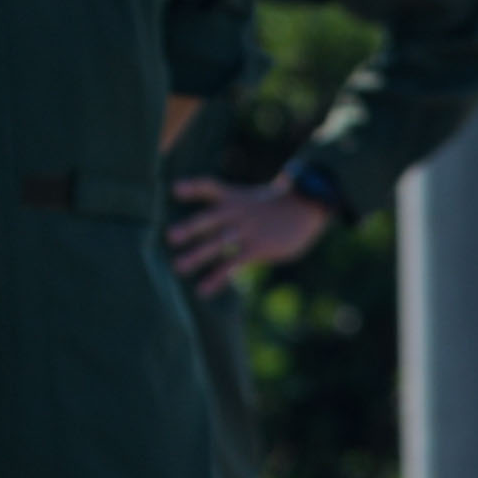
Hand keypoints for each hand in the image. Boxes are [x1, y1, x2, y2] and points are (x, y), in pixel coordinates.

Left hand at [168, 173, 338, 293]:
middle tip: (171, 237)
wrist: (306, 207)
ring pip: (217, 243)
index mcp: (234, 197)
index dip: (192, 188)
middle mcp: (237, 212)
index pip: (209, 186)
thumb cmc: (276, 206)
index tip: (175, 189)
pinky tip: (203, 290)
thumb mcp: (253, 198)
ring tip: (178, 267)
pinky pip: (232, 264)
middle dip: (189, 228)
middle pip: (209, 218)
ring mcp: (247, 231)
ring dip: (197, 256)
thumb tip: (212, 230)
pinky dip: (216, 278)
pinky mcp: (258, 248)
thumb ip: (232, 210)